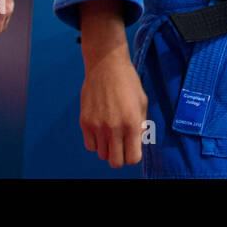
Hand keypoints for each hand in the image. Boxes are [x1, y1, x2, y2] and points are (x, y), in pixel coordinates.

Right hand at [78, 0, 147, 167]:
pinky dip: (96, 142)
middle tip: (122, 144)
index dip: (133, 155)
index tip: (132, 147)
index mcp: (132, 123)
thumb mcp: (142, 102)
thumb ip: (141, 125)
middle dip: (121, 156)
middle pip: (116, 162)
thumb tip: (138, 142)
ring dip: (108, 148)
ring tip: (111, 133)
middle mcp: (114, 128)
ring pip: (102, 154)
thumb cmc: (127, 82)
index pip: (133, 158)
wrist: (106, 64)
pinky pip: (90, 146)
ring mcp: (97, 126)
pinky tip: (101, 129)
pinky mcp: (85, 122)